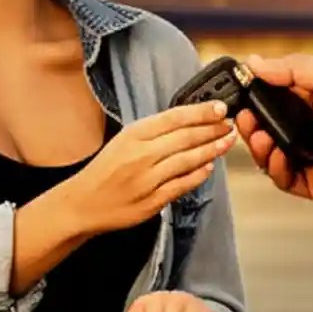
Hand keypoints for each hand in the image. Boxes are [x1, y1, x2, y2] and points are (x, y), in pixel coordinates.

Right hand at [67, 101, 236, 233]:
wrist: (83, 203)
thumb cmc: (105, 170)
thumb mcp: (123, 141)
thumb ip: (153, 133)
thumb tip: (189, 123)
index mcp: (133, 135)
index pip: (174, 118)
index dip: (201, 112)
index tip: (220, 108)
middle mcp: (141, 155)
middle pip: (185, 138)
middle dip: (212, 130)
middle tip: (230, 124)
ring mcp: (147, 180)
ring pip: (187, 161)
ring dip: (211, 150)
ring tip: (226, 142)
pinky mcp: (152, 202)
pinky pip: (181, 185)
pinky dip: (198, 175)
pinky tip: (209, 167)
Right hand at [235, 54, 312, 205]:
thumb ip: (289, 66)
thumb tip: (254, 61)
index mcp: (311, 98)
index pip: (270, 96)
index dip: (252, 95)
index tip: (238, 92)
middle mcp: (307, 127)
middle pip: (263, 127)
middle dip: (249, 122)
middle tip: (245, 118)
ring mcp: (307, 155)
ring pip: (267, 154)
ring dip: (257, 145)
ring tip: (260, 137)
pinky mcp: (310, 181)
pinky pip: (280, 177)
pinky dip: (274, 167)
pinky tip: (278, 156)